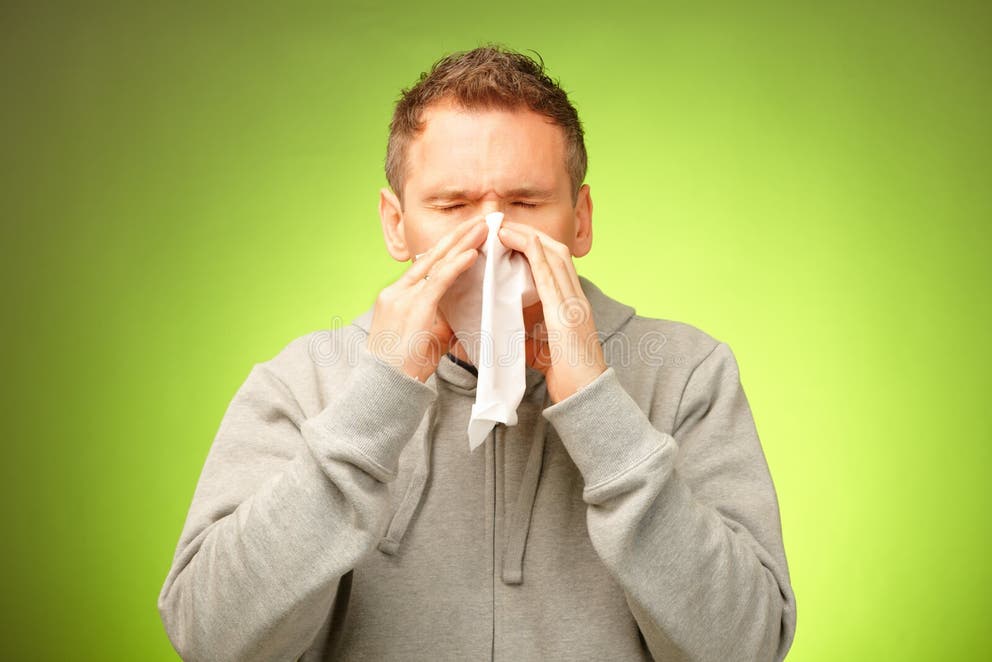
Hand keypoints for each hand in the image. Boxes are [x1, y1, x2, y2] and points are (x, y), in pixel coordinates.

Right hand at [367, 216, 487, 381]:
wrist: (384, 388)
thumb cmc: (403, 369)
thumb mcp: (423, 338)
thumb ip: (441, 322)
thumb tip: (465, 315)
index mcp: (396, 295)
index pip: (425, 264)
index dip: (447, 247)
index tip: (466, 234)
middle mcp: (396, 291)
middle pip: (431, 255)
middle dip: (456, 236)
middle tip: (479, 220)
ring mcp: (402, 297)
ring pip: (436, 262)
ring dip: (461, 243)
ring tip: (482, 227)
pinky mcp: (413, 308)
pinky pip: (438, 280)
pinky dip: (457, 264)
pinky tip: (472, 252)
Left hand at [497, 221, 606, 402]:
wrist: (587, 398)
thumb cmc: (568, 379)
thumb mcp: (541, 350)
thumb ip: (527, 334)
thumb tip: (502, 328)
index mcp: (573, 305)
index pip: (556, 263)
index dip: (535, 245)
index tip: (511, 237)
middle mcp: (577, 299)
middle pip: (556, 251)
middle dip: (530, 233)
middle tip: (503, 223)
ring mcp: (574, 304)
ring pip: (554, 256)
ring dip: (529, 237)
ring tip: (504, 227)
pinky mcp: (567, 314)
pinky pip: (551, 276)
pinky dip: (536, 255)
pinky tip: (522, 242)